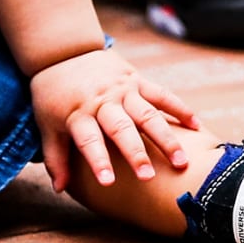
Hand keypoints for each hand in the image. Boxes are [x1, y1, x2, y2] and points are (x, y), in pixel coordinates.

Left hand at [29, 49, 197, 190]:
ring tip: (181, 161)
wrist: (63, 53)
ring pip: (148, 114)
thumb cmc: (53, 96)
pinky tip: (196, 126)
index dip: (98, 161)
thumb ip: (55, 158)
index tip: (108, 183)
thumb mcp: (46, 124)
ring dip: (165, 137)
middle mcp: (102, 101)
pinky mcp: (136, 80)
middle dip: (136, 153)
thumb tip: (60, 189)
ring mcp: (122, 90)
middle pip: (122, 129)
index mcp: (78, 114)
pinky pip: (161, 94)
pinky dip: (179, 108)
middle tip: (149, 177)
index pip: (89, 141)